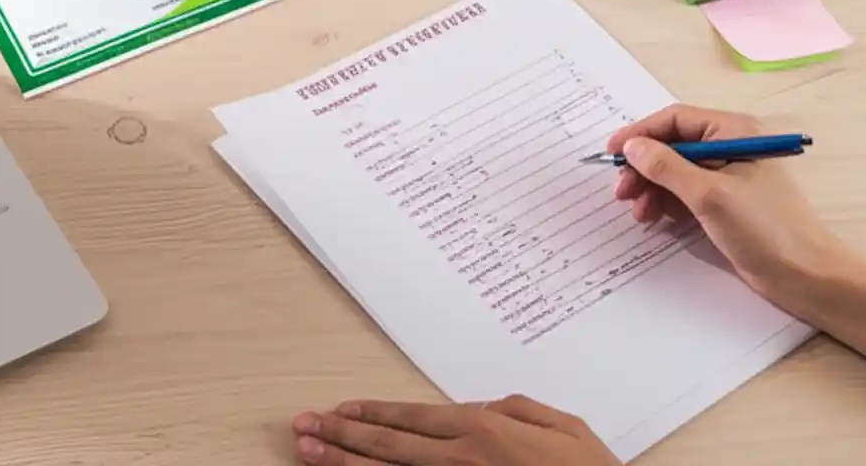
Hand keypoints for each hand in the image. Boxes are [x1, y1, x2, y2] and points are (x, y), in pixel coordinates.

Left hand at [290, 396, 619, 465]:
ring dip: (344, 465)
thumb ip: (517, 409)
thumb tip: (480, 406)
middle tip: (302, 428)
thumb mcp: (563, 427)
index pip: (410, 418)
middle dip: (340, 435)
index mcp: (484, 430)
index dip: (370, 413)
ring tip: (308, 454)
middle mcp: (462, 459)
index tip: (337, 411)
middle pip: (387, 445)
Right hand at [607, 104, 846, 307]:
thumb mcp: (708, 194)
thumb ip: (666, 166)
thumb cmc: (764, 228)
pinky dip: (665, 203)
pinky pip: (685, 193)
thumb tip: (632, 147)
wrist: (804, 275)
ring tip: (638, 213)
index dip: (640, 134)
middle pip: (672, 146)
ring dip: (651, 189)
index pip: (676, 120)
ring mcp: (728, 176)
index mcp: (734, 132)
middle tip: (621, 192)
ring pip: (675, 172)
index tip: (611, 153)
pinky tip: (654, 218)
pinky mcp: (725, 202)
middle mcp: (730, 147)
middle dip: (643, 168)